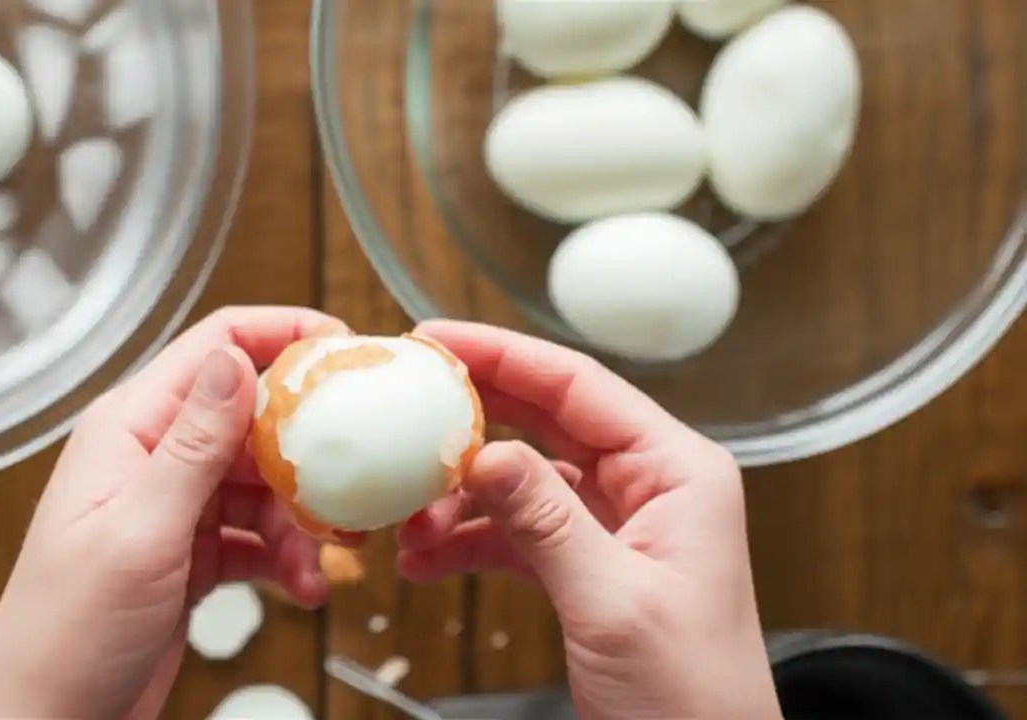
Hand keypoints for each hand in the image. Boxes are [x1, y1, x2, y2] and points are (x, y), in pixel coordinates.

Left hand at [0, 307, 351, 719]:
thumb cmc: (66, 632)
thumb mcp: (141, 532)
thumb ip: (192, 445)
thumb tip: (235, 359)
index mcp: (129, 428)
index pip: (215, 348)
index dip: (283, 335)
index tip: (345, 349)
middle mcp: (154, 456)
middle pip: (255, 419)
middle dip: (310, 450)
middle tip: (355, 481)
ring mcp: (175, 505)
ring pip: (266, 482)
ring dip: (302, 521)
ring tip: (321, 564)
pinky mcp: (193, 552)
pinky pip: (259, 535)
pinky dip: (286, 558)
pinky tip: (302, 587)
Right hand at [398, 321, 780, 719]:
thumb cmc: (693, 700)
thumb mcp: (612, 602)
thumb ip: (546, 521)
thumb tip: (483, 452)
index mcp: (677, 471)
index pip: (579, 386)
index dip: (502, 356)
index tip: (434, 339)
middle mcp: (650, 486)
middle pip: (545, 422)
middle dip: (470, 419)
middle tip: (401, 402)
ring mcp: (619, 526)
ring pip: (523, 481)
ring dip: (460, 496)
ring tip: (406, 516)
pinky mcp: (590, 567)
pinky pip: (519, 533)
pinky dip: (470, 542)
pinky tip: (426, 558)